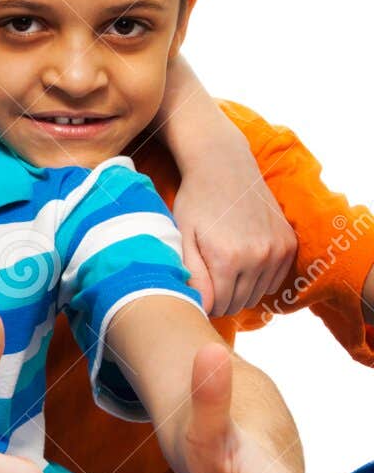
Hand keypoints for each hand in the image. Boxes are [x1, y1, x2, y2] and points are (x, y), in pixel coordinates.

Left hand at [172, 146, 294, 317]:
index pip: (220, 305)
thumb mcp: (183, 236)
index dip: (205, 303)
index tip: (196, 293)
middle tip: (208, 283)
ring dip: (241, 290)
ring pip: (258, 294)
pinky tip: (243, 263)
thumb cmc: (196, 202)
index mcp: (228, 258)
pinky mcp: (289, 243)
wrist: (224, 167)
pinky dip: (259, 279)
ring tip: (222, 272)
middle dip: (222, 299)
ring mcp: (278, 250)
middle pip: (240, 302)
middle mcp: (259, 257)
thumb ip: (192, 273)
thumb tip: (202, 305)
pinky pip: (275, 280)